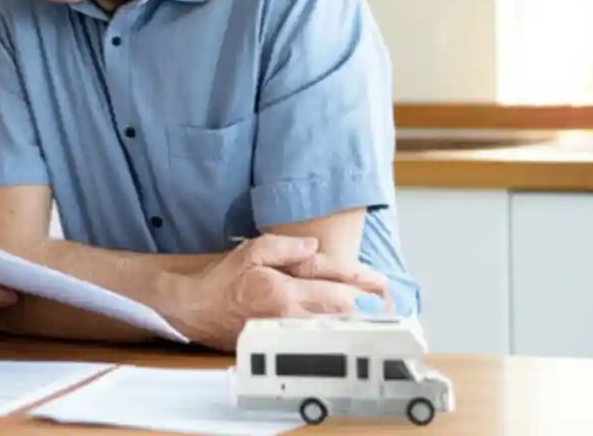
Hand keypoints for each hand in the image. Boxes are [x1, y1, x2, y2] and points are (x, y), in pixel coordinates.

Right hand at [162, 235, 388, 349]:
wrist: (200, 311)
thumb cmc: (225, 281)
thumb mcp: (252, 251)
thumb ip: (286, 247)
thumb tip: (314, 247)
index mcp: (282, 293)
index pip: (333, 289)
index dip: (361, 285)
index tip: (381, 283)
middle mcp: (289, 319)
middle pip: (343, 315)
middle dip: (371, 306)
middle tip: (391, 298)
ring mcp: (289, 336)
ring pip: (336, 332)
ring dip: (361, 322)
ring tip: (382, 312)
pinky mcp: (287, 346)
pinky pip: (322, 340)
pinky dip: (342, 332)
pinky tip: (355, 327)